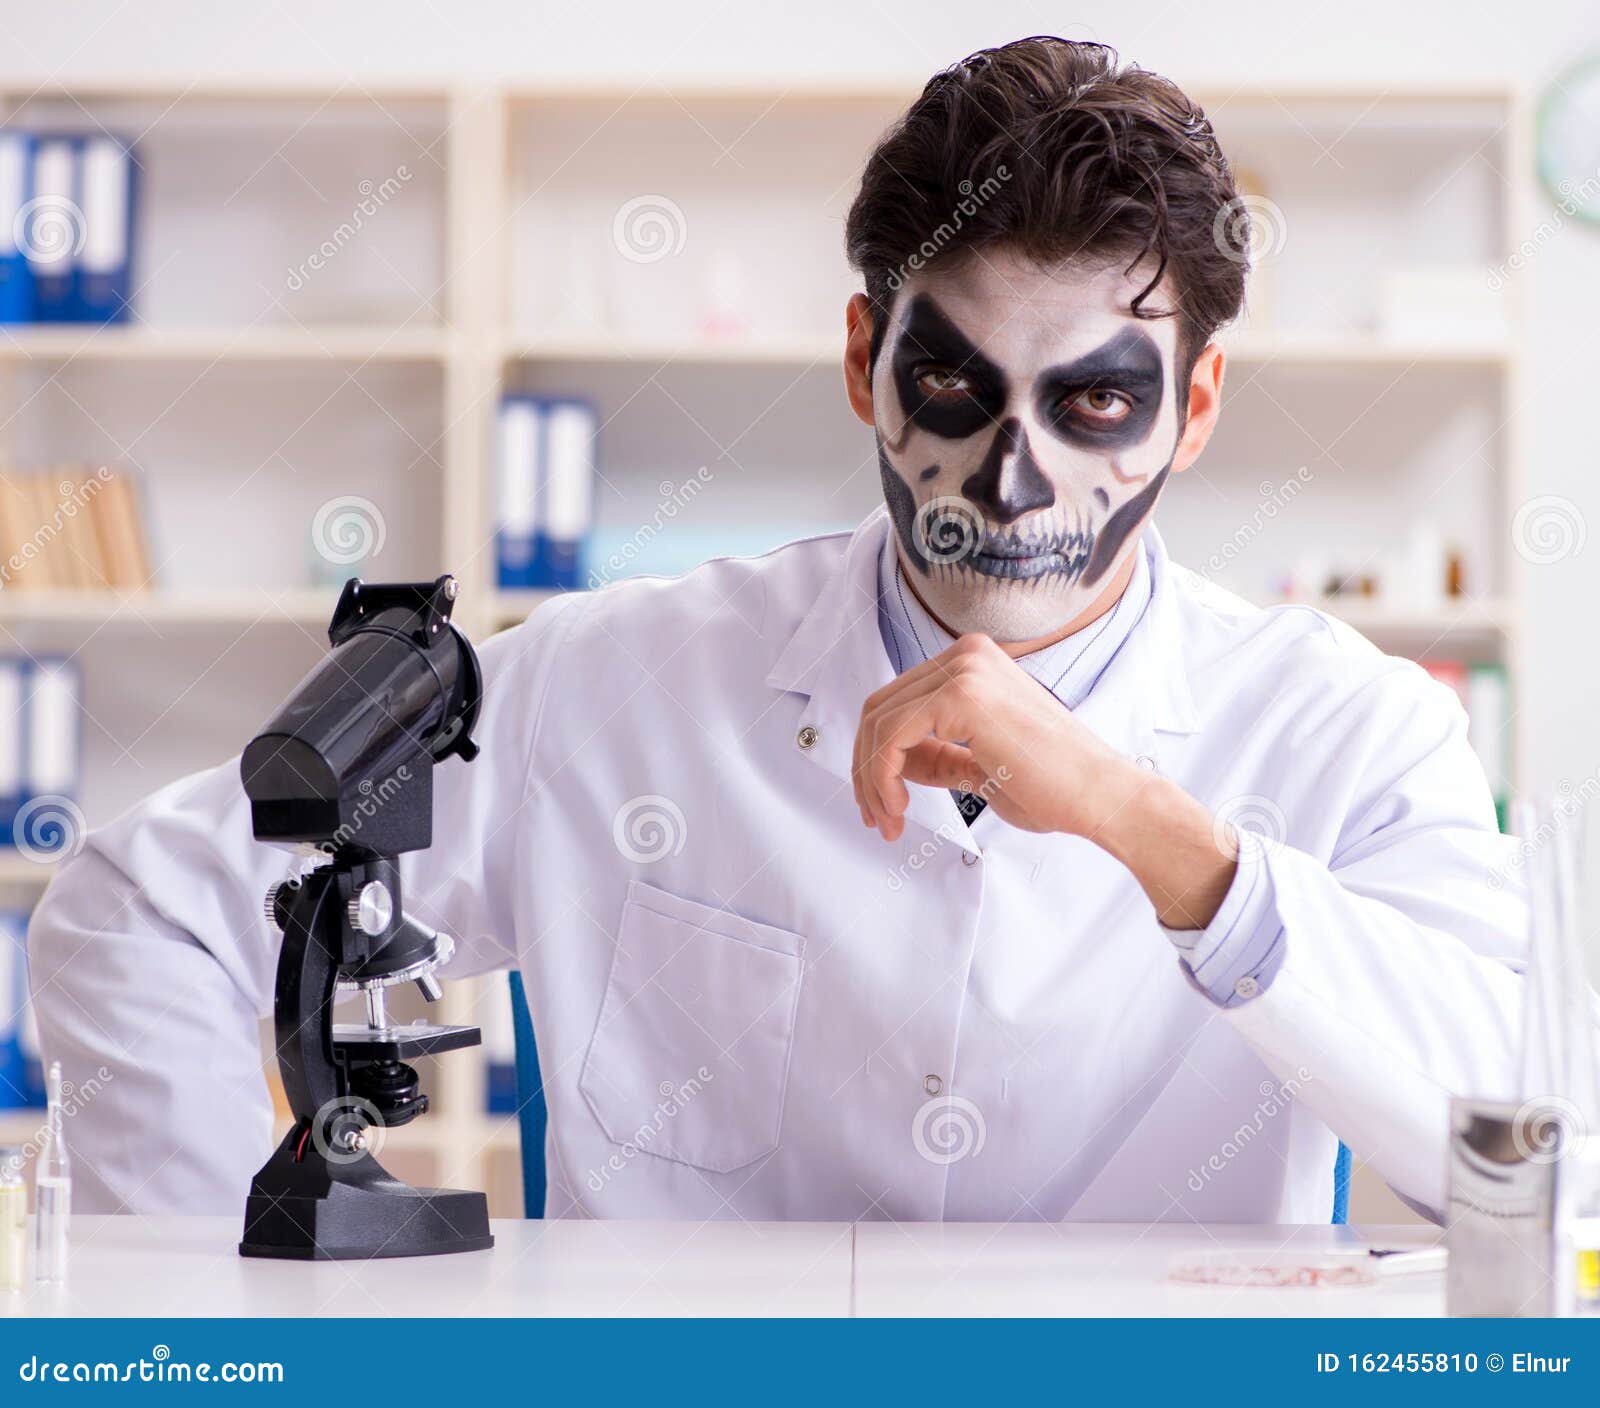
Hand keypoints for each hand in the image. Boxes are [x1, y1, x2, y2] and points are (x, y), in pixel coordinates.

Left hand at [851, 633, 1238, 927]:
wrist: (1102, 796)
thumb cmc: (1055, 786)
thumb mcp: (979, 763)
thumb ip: (937, 753)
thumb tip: (892, 762)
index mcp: (973, 662)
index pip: (897, 702)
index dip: (876, 756)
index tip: (881, 802)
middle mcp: (966, 654)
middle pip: (880, 708)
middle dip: (866, 768)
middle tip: (874, 817)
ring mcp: (963, 670)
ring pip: (878, 723)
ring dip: (872, 780)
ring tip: (888, 820)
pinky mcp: (960, 695)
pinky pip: (891, 736)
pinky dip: (882, 776)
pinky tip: (900, 807)